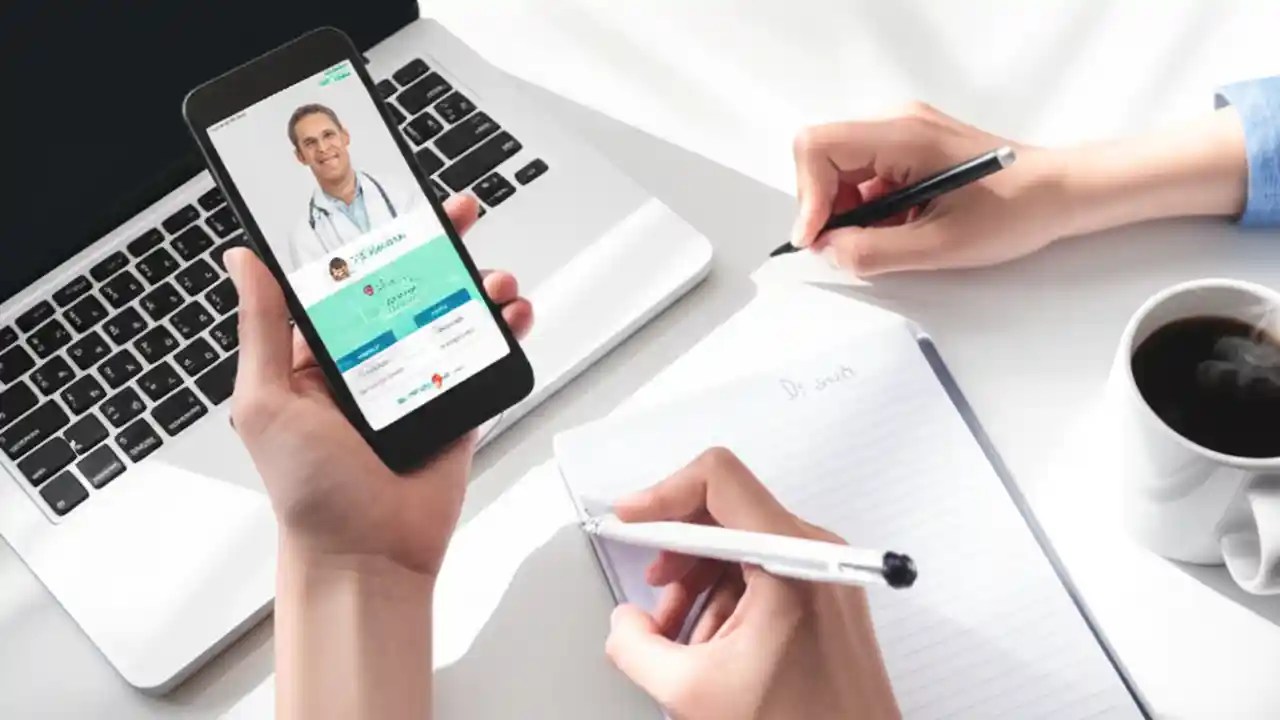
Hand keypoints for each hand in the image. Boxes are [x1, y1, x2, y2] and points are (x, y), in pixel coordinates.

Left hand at [224, 194, 532, 575]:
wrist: (368, 557)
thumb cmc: (308, 493)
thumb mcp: (266, 401)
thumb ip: (262, 328)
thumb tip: (243, 261)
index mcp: (318, 357)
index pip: (347, 280)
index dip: (372, 238)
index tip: (390, 204)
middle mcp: (370, 364)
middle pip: (410, 287)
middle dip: (438, 248)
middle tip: (459, 216)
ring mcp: (418, 384)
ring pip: (454, 316)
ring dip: (479, 287)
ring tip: (494, 279)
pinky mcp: (458, 409)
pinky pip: (485, 360)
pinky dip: (506, 332)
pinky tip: (514, 315)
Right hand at [604, 448, 899, 719]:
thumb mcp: (693, 692)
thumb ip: (637, 648)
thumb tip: (625, 623)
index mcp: (792, 561)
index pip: (719, 480)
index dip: (663, 494)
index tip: (632, 517)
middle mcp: (814, 553)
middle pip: (725, 514)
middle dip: (676, 553)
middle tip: (653, 591)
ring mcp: (822, 572)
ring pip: (739, 545)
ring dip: (696, 582)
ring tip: (678, 634)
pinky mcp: (823, 593)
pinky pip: (760, 571)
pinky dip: (724, 597)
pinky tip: (709, 643)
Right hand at [790, 102, 1066, 275]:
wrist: (1059, 193)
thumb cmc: (1016, 210)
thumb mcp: (939, 246)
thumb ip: (873, 251)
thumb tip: (828, 251)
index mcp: (903, 135)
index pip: (818, 146)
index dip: (808, 196)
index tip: (818, 238)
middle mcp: (897, 122)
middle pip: (824, 157)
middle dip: (826, 207)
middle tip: (849, 245)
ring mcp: (903, 131)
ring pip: (841, 170)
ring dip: (850, 211)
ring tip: (888, 237)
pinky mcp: (910, 147)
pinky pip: (865, 174)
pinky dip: (869, 208)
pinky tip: (901, 226)